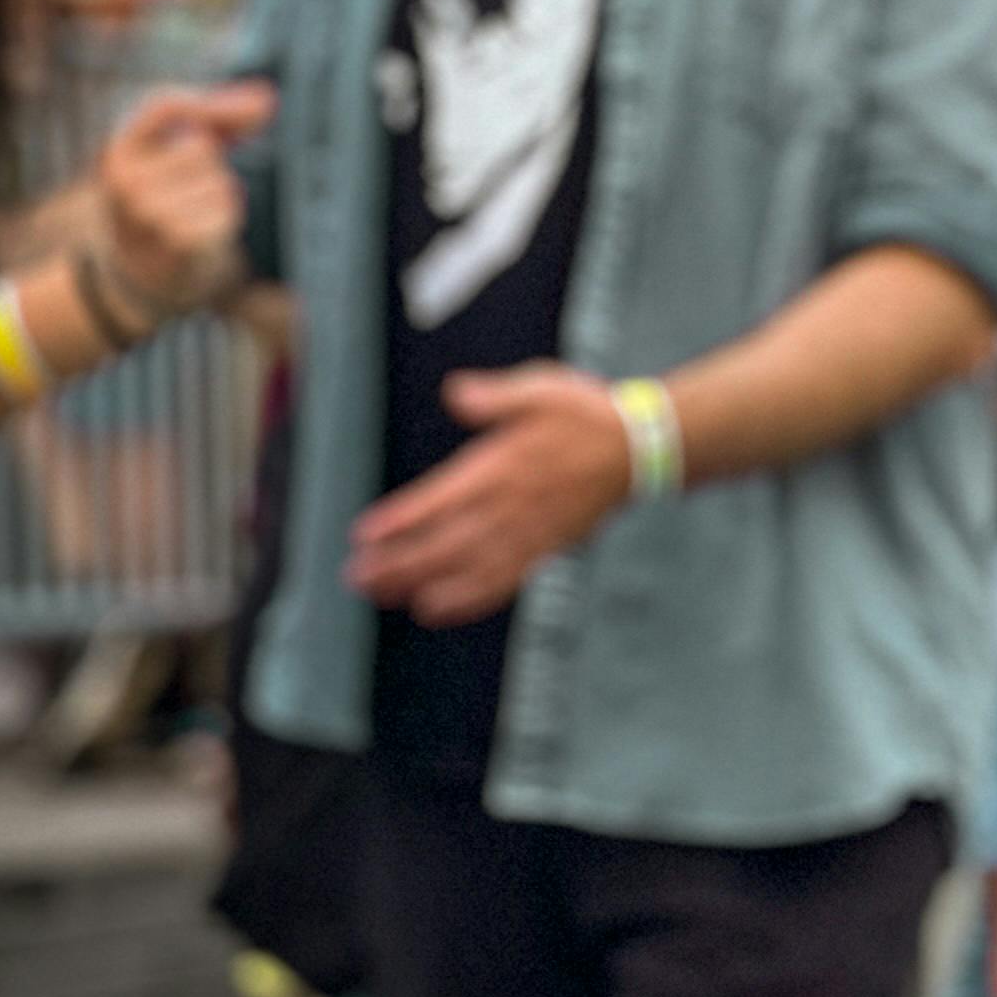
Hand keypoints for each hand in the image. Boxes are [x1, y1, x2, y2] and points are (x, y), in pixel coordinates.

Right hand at [96, 83, 272, 312]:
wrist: (140, 274)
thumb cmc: (165, 200)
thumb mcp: (175, 153)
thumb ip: (220, 120)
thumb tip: (267, 97)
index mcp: (117, 152)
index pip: (165, 106)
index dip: (212, 104)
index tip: (261, 106)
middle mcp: (124, 180)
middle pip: (201, 146)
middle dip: (209, 166)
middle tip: (186, 192)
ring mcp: (148, 212)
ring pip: (219, 180)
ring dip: (218, 196)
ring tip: (190, 214)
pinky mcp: (177, 239)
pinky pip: (227, 211)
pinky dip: (225, 220)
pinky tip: (201, 234)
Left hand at [343, 363, 632, 623]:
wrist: (639, 447)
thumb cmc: (585, 412)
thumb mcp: (541, 387)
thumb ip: (496, 397)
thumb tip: (456, 393)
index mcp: (504, 465)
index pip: (442, 498)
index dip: (402, 519)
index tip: (364, 535)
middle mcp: (512, 505)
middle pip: (446, 543)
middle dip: (400, 562)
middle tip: (357, 578)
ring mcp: (529, 532)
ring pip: (468, 568)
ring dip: (423, 584)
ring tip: (383, 595)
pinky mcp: (545, 548)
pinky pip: (501, 581)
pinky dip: (467, 599)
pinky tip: (436, 609)